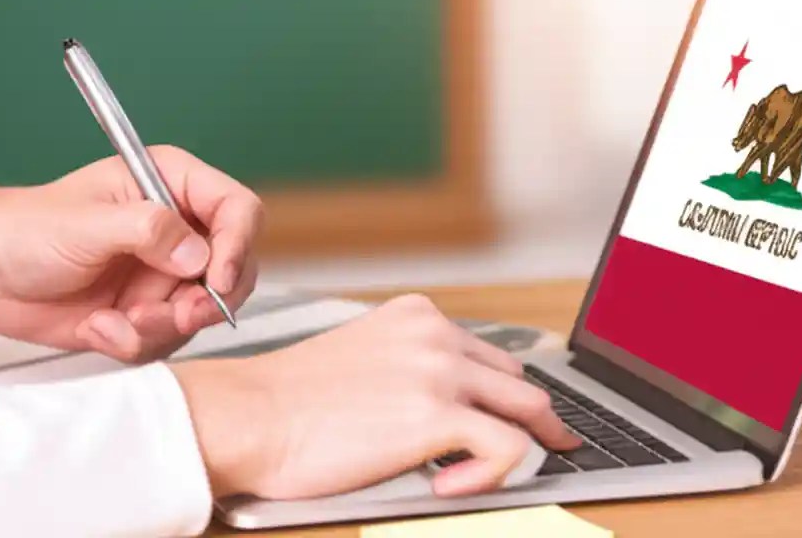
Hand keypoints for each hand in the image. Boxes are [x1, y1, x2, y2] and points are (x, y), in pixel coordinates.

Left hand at [0, 148, 262, 362]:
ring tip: (117, 321)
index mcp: (169, 183)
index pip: (237, 209)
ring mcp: (163, 273)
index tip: (216, 279)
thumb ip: (148, 230)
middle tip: (176, 315)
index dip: (236, 245)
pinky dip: (134, 342)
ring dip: (162, 326)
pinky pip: (169, 339)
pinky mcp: (146, 312)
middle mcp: (175, 228)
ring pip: (202, 312)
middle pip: (234, 266)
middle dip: (204, 300)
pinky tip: (98, 326)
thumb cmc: (21, 230)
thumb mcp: (86, 225)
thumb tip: (198, 252)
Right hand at [171, 293, 579, 499]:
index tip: (529, 417)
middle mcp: (436, 333)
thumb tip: (447, 407)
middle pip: (518, 377)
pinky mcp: (438, 415)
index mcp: (417, 316)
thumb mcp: (361, 359)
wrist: (249, 413)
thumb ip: (407, 368)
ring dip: (530, 445)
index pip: (489, 353)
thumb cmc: (288, 401)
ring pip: (528, 408)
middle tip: (552, 447)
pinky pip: (507, 447)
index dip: (510, 392)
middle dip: (538, 417)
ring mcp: (440, 371)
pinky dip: (495, 472)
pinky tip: (451, 485)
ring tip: (505, 473)